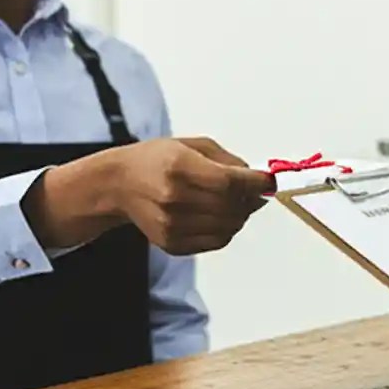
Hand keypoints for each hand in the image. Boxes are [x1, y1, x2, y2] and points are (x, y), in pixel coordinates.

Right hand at [23, 137, 272, 254]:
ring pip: (228, 227)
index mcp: (179, 167)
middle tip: (255, 192)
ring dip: (241, 215)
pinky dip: (227, 230)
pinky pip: (216, 241)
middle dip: (251, 199)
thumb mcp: (192, 145)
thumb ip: (228, 161)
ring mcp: (172, 225)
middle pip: (231, 207)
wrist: (119, 184)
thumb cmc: (157, 159)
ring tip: (237, 203)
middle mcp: (174, 198)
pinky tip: (221, 216)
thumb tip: (258, 179)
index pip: (230, 182)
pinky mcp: (172, 244)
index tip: (269, 181)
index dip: (256, 184)